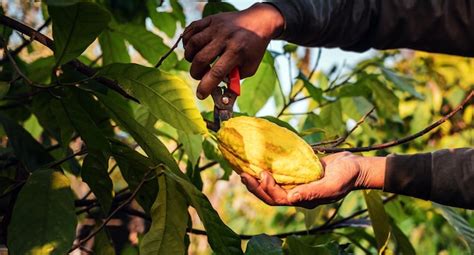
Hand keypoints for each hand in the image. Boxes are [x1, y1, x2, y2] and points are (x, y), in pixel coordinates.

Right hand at [182, 3, 283, 98]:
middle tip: (200, 75)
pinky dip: (187, 42)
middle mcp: (225, 38)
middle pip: (201, 59)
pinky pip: (191, 29)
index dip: (206, 86)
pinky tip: (192, 48)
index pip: (217, 72)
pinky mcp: (210, 19)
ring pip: (193, 44)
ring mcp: (216, 27)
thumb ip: (234, 79)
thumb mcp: (250, 67)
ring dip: (190, 57)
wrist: (259, 21)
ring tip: (196, 61)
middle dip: (196, 73)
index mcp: (237, 51)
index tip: (200, 94)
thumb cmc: (253, 49)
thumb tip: (216, 89)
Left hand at [240, 152, 385, 208]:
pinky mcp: (298, 174)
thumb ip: (312, 193)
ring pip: (272, 186)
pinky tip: (260, 161)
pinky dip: (269, 170)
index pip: (278, 199)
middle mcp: (297, 194)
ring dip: (258, 180)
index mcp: (303, 200)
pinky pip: (279, 175)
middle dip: (255, 186)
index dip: (266, 189)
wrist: (355, 167)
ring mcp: (297, 184)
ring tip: (245, 169)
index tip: (261, 173)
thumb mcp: (331, 186)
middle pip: (270, 195)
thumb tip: (292, 198)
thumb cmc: (346, 177)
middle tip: (242, 174)